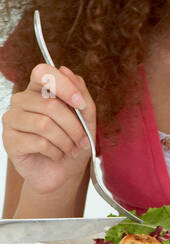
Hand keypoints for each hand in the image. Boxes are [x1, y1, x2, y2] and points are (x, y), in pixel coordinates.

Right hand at [1, 64, 94, 195]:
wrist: (63, 172)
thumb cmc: (74, 143)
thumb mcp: (87, 119)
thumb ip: (81, 95)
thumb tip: (65, 70)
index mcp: (40, 90)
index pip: (42, 72)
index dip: (63, 85)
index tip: (81, 104)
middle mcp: (22, 101)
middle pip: (50, 104)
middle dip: (74, 126)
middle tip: (82, 141)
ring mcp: (12, 119)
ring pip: (44, 124)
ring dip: (66, 141)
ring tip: (71, 149)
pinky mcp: (9, 140)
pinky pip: (38, 142)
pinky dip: (55, 151)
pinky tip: (56, 155)